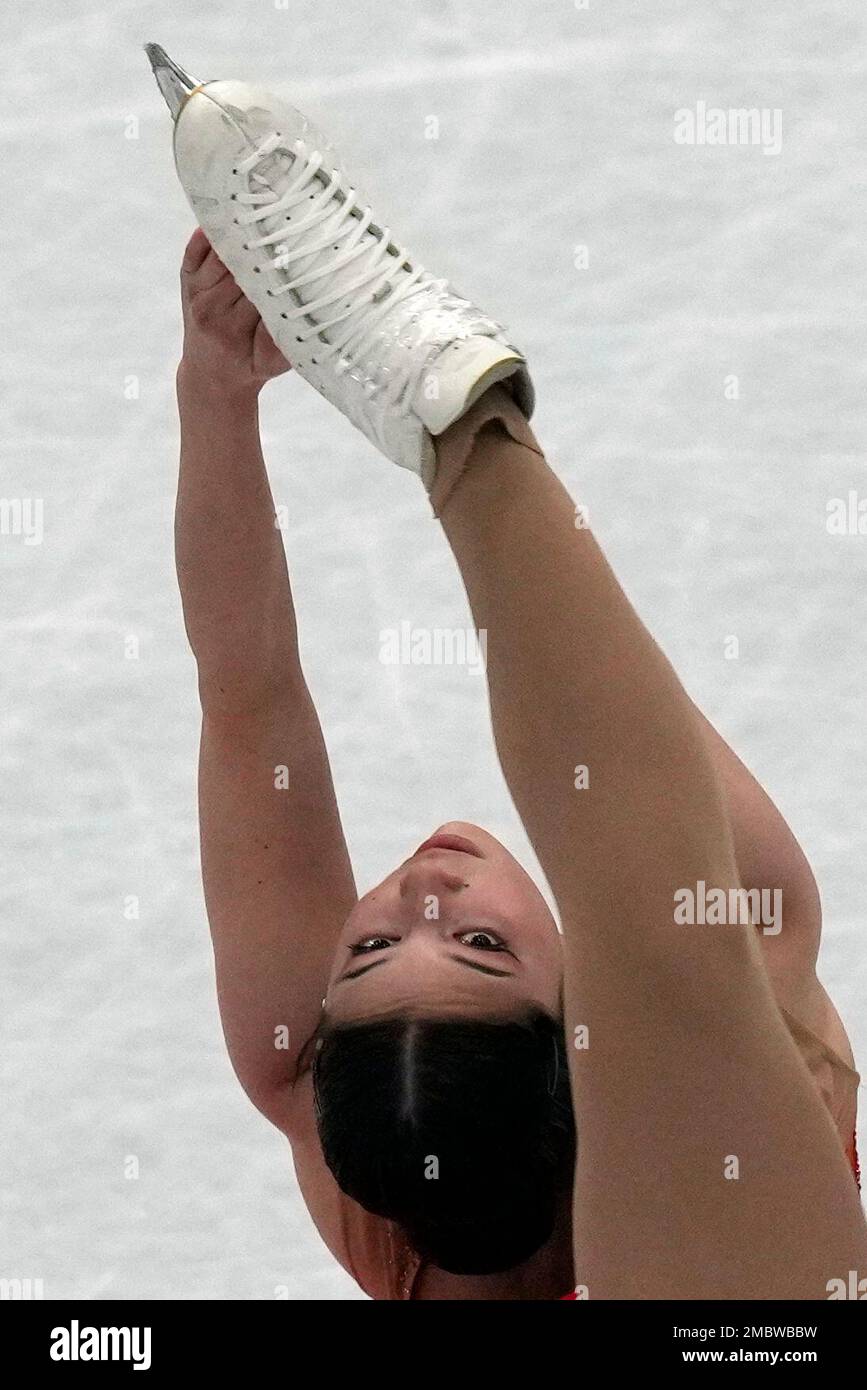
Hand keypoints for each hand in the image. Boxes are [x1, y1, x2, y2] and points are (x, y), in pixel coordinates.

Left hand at [178, 227, 290, 398]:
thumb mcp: (274, 361)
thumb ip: (286, 335)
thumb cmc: (252, 365)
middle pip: (240, 266)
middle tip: (291, 229)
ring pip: (222, 252)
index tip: (300, 257)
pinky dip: (214, 230)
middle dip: (264, 249)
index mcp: (231, 329)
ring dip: (244, 233)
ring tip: (268, 214)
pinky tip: (235, 214)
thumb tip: (305, 302)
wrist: (212, 374)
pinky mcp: (187, 276)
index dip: (278, 271)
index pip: (258, 289)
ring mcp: (196, 290)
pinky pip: (198, 245)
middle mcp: (210, 307)